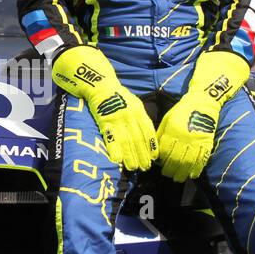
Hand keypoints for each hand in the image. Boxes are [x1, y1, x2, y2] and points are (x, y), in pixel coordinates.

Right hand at [51, 46, 156, 171]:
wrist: (100, 85)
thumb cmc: (118, 95)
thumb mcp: (134, 102)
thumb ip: (140, 117)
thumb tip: (147, 134)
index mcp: (139, 111)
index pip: (148, 131)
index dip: (151, 146)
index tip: (154, 158)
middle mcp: (130, 115)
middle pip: (138, 139)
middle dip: (142, 155)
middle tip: (145, 168)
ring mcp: (117, 119)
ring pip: (126, 141)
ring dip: (130, 156)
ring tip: (133, 167)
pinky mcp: (104, 121)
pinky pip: (110, 138)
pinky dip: (114, 149)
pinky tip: (117, 160)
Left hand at [155, 50, 249, 181]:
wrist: (203, 102)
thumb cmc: (182, 110)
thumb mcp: (168, 119)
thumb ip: (162, 134)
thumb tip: (156, 151)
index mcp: (173, 130)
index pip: (165, 151)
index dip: (161, 162)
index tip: (159, 167)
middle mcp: (184, 137)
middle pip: (175, 160)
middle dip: (170, 170)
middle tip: (167, 175)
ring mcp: (197, 141)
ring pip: (188, 163)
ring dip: (182, 173)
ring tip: (177, 178)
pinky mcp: (207, 143)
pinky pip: (201, 159)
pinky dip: (196, 169)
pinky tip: (191, 175)